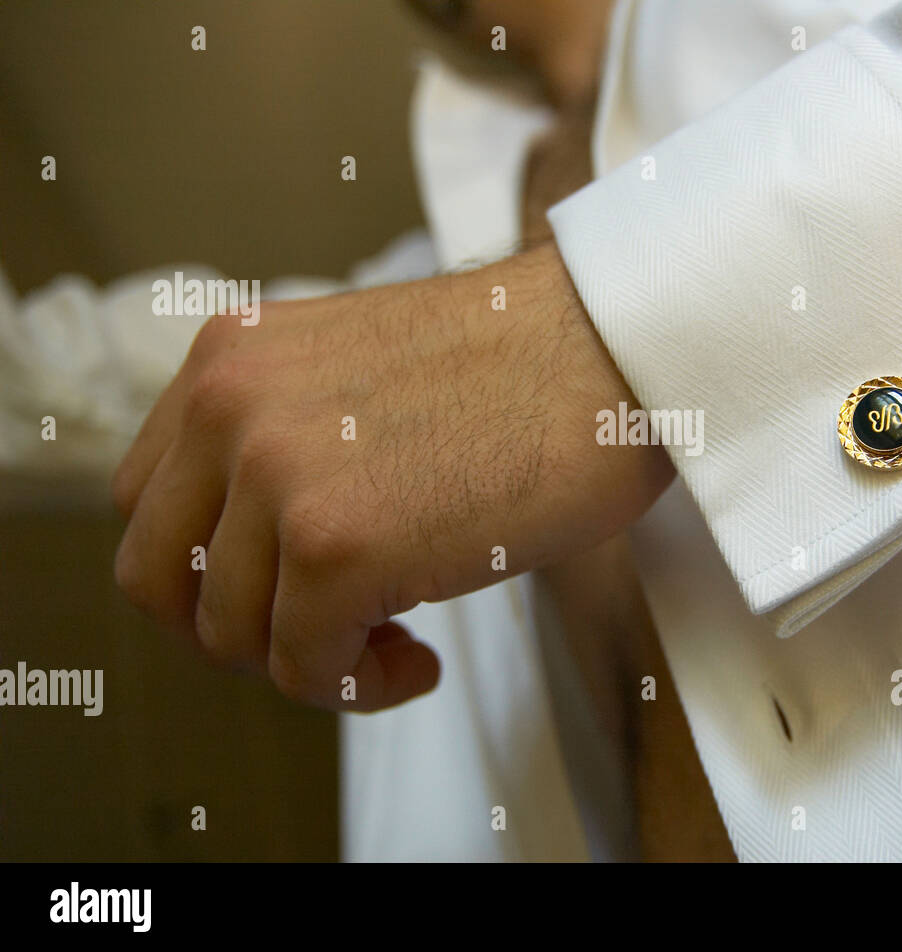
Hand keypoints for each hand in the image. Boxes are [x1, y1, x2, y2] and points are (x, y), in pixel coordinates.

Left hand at [112, 240, 673, 710]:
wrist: (618, 344)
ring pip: (232, 636)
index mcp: (230, 360)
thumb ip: (288, 439)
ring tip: (394, 642)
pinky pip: (307, 668)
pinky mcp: (340, 546)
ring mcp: (279, 476)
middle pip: (157, 578)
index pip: (148, 503)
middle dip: (235, 629)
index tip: (286, 590)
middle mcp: (230, 407)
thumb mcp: (358, 377)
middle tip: (321, 634)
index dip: (207, 569)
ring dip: (312, 662)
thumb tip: (269, 555)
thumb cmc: (526, 367)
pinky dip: (359, 688)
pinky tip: (418, 662)